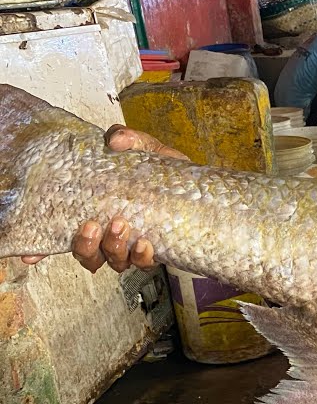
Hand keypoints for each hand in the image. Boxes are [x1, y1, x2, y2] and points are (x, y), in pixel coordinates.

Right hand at [20, 126, 185, 272]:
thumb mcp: (145, 148)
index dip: (43, 249)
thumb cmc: (163, 169)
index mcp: (97, 214)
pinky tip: (145, 243)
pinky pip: (144, 264)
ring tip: (121, 225)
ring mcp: (132, 247)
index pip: (64, 236)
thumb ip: (128, 138)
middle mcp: (110, 237)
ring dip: (113, 248)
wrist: (199, 184)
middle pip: (87, 256)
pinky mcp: (157, 252)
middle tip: (92, 225)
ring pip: (112, 262)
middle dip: (85, 245)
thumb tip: (115, 139)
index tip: (30, 255)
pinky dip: (142, 257)